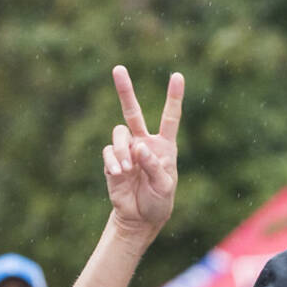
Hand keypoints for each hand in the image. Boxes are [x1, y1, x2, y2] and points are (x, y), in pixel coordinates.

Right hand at [103, 66, 183, 235]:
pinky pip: (109, 152)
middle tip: (118, 68)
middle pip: (132, 111)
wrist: (139, 218)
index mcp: (164, 146)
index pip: (170, 117)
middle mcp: (144, 143)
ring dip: (122, 150)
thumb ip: (153, 166)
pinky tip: (118, 173)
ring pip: (119, 134)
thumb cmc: (158, 201)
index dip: (173, 97)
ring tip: (127, 169)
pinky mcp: (113, 160)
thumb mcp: (164, 186)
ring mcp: (127, 150)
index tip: (177, 76)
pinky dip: (113, 162)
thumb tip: (139, 147)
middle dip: (125, 90)